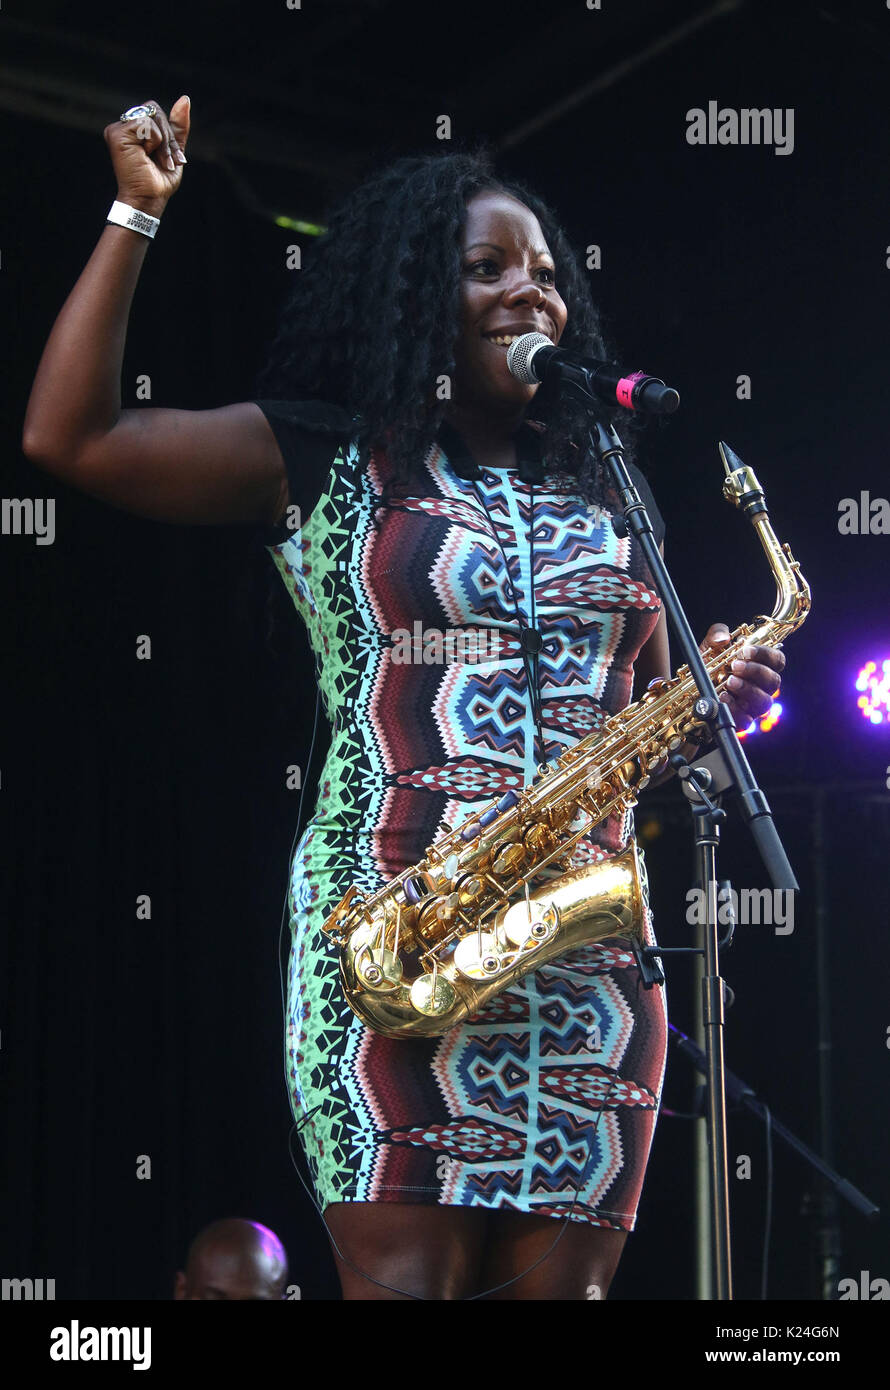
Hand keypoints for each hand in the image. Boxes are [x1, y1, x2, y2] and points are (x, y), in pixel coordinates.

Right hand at [104, 95, 189, 217]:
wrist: (149, 198)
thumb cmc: (159, 180)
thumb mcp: (173, 149)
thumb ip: (177, 125)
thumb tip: (185, 98)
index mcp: (134, 129)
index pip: (155, 112)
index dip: (169, 133)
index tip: (172, 158)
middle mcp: (123, 126)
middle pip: (153, 110)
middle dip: (167, 137)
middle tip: (166, 161)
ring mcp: (117, 129)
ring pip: (151, 116)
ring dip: (162, 142)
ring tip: (156, 160)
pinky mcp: (116, 134)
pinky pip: (146, 125)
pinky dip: (153, 142)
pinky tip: (144, 156)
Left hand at [700, 622, 784, 732]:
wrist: (689, 695)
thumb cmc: (707, 670)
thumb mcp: (709, 648)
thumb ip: (716, 634)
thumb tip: (724, 637)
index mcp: (760, 668)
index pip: (777, 660)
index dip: (766, 654)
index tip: (745, 650)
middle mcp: (761, 688)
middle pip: (774, 681)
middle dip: (755, 671)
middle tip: (734, 666)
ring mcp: (753, 707)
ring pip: (764, 701)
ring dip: (747, 689)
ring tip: (729, 682)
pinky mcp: (741, 721)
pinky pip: (746, 720)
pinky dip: (735, 709)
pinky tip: (723, 698)